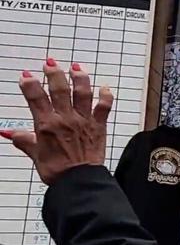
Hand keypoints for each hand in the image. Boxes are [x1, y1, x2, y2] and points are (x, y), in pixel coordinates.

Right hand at [1, 59, 112, 185]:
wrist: (80, 182)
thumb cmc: (57, 170)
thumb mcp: (35, 154)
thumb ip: (23, 140)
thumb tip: (7, 133)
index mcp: (46, 124)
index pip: (35, 98)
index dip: (29, 84)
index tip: (26, 75)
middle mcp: (65, 119)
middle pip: (59, 89)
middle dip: (53, 74)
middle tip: (50, 63)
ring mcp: (83, 121)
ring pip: (82, 93)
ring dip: (79, 78)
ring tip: (76, 67)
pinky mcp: (99, 126)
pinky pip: (104, 107)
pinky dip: (105, 96)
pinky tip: (105, 87)